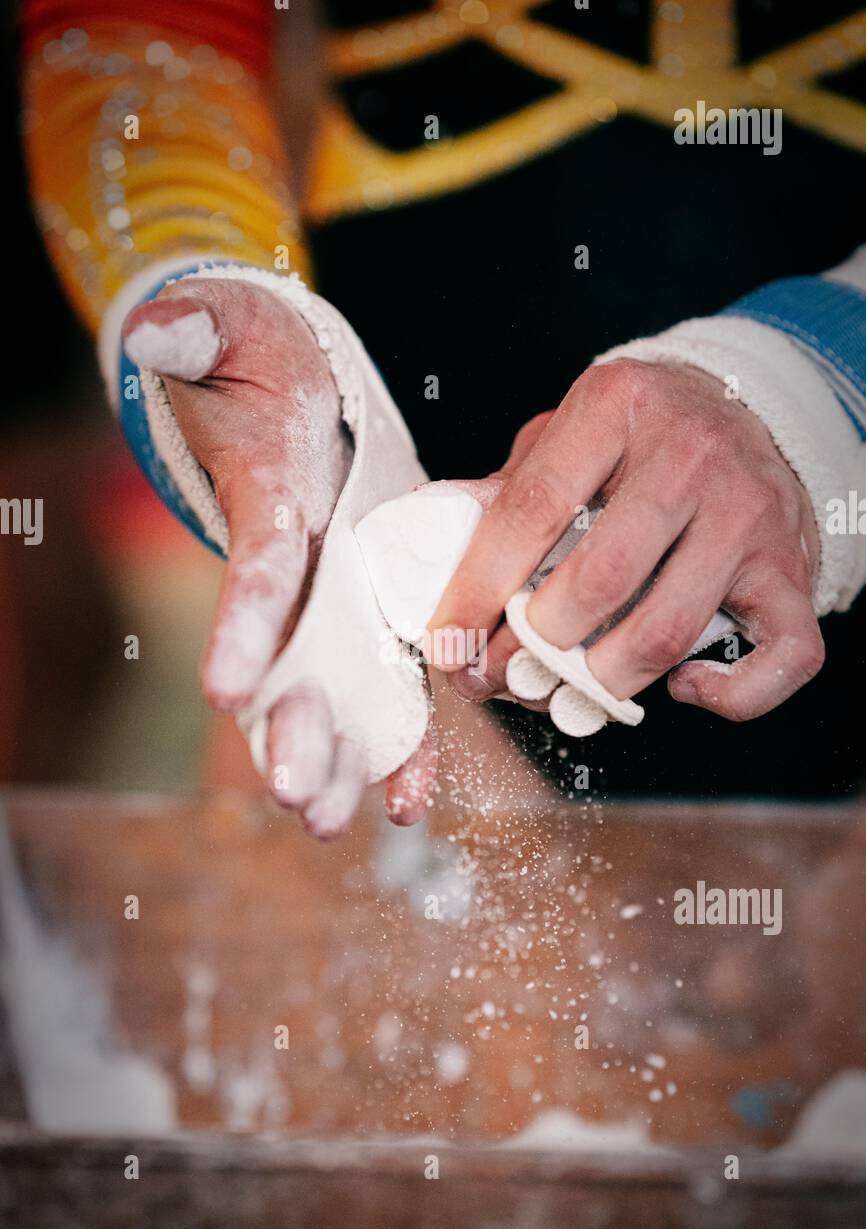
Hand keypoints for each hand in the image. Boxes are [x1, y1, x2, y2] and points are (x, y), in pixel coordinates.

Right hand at [124, 278, 435, 834]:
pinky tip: (410, 798)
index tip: (224, 687)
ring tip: (335, 821)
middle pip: (293, 659)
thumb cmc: (254, 354)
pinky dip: (403, 736)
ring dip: (341, 756)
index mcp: (267, 504)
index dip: (240, 626)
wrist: (287, 380)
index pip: (257, 573)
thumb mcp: (229, 324)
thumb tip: (160, 333)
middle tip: (299, 794)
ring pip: (340, 689)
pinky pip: (396, 677)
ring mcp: (336, 594)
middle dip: (294, 727)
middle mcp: (297, 569)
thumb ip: (198, 330)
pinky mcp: (379, 602)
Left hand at [429, 359, 822, 719]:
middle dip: (536, 646)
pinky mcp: (794, 569)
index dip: (478, 589)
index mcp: (617, 406)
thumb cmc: (642, 437)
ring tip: (565, 694)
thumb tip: (435, 544)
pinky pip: (778, 658)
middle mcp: (691, 454)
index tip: (449, 643)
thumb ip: (508, 488)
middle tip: (506, 674)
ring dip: (601, 683)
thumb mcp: (568, 434)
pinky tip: (680, 686)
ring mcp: (750, 514)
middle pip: (599, 580)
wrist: (753, 409)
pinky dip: (727, 697)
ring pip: (666, 630)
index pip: (531, 510)